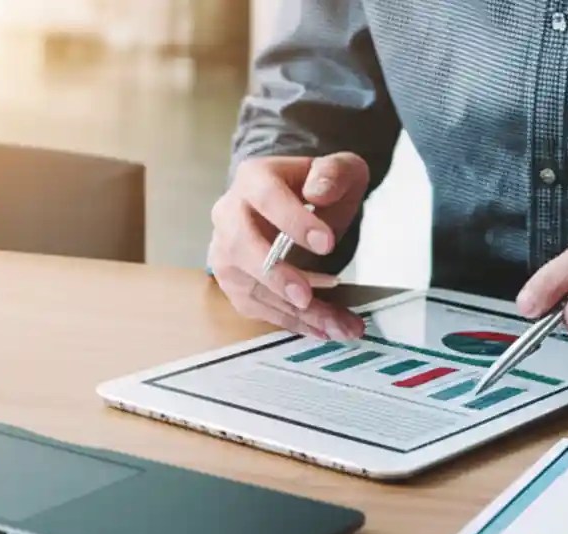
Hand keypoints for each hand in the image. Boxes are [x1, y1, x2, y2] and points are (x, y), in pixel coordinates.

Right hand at [207, 152, 368, 340]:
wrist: (298, 205)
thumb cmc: (317, 188)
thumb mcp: (337, 170)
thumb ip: (333, 173)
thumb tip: (319, 193)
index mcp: (253, 179)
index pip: (266, 197)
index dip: (293, 222)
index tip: (327, 245)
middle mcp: (229, 215)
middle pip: (241, 247)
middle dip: (275, 276)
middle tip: (307, 297)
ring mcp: (226, 253)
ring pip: (252, 287)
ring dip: (297, 313)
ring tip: (340, 326)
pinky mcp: (234, 283)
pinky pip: (259, 308)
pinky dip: (293, 322)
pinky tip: (325, 328)